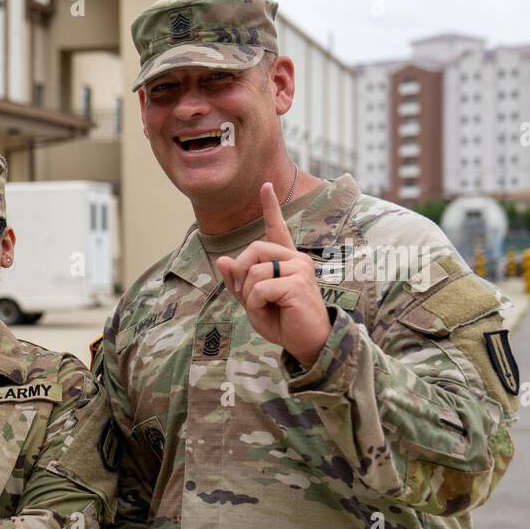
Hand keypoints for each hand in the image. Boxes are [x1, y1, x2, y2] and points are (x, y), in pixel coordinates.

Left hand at [215, 182, 330, 368]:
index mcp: (286, 261)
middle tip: (248, 297)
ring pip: (254, 270)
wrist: (307, 342)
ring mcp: (299, 269)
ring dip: (249, 295)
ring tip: (264, 308)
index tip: (266, 185)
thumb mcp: (253, 301)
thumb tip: (222, 260)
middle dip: (241, 274)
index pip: (277, 228)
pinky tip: (271, 311)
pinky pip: (260, 287)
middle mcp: (295, 259)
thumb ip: (239, 281)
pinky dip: (255, 304)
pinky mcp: (297, 283)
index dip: (270, 207)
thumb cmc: (283, 322)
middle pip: (253, 250)